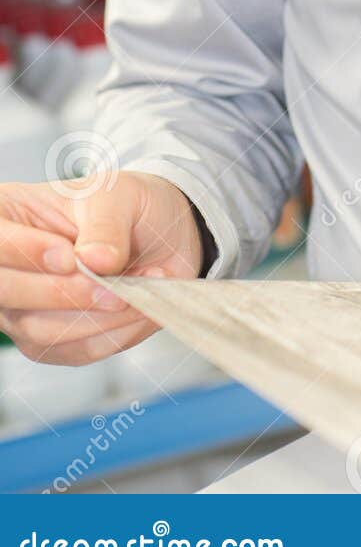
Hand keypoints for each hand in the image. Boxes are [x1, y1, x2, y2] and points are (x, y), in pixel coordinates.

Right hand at [0, 171, 202, 364]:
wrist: (159, 236)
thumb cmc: (127, 207)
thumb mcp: (120, 196)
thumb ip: (105, 226)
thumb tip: (94, 260)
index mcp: (9, 215)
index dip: (25, 252)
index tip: (69, 257)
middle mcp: (7, 267)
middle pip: (6, 293)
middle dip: (63, 292)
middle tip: (113, 284)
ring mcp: (22, 309)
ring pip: (40, 330)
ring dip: (97, 316)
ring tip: (137, 289)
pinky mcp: (50, 341)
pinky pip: (75, 350)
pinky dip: (114, 332)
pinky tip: (138, 307)